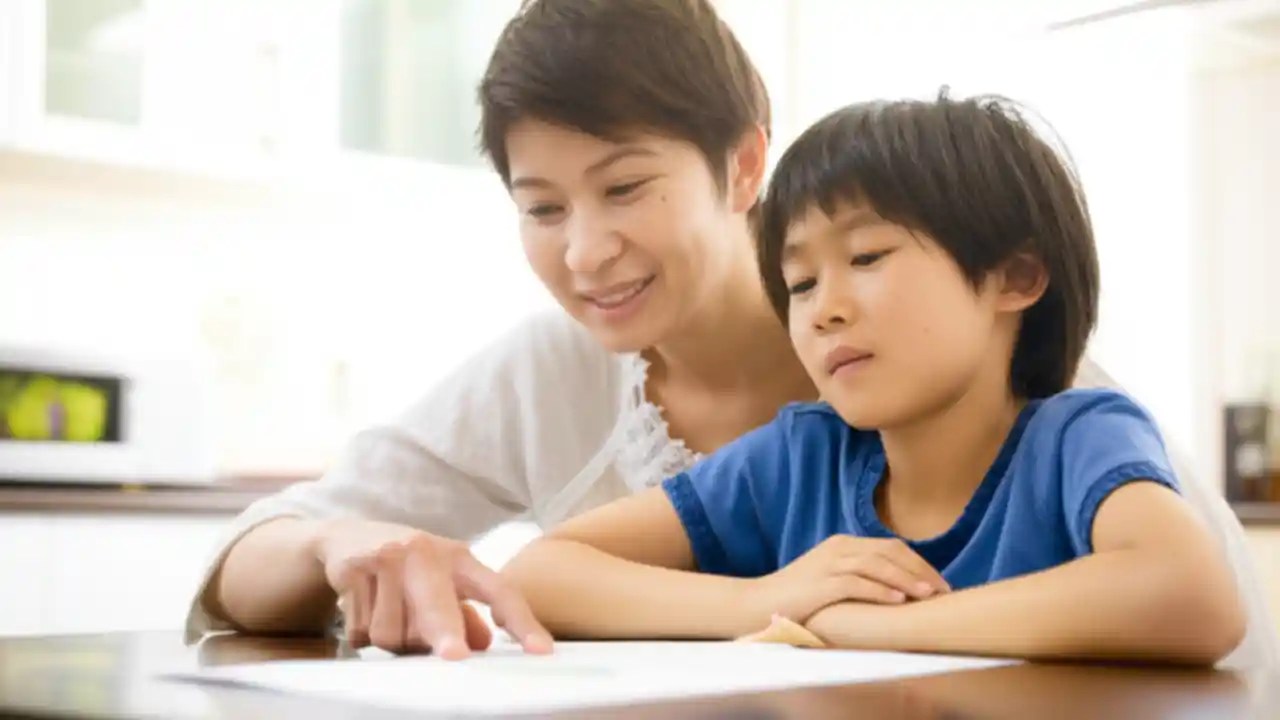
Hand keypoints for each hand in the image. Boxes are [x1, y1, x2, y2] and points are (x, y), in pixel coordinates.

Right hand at [315, 518, 552, 658]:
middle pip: (438, 603)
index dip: (522, 622)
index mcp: (460, 558)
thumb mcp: (444, 582)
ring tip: (389, 615)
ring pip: (393, 631)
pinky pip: (362, 628)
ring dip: (393, 641)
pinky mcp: (353, 569)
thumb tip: (483, 645)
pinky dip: (363, 635)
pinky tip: (364, 610)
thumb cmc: (410, 567)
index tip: (541, 651)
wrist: (349, 536)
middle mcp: (426, 552)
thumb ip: (465, 614)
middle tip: (455, 655)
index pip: (499, 591)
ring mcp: (387, 558)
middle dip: (445, 631)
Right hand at [751, 535, 949, 622]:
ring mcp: (828, 564)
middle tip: (943, 591)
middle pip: (890, 552)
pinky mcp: (820, 583)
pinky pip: (856, 583)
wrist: (756, 604)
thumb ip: (859, 577)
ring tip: (927, 595)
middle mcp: (839, 548)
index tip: (939, 585)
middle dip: (920, 571)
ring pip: (877, 564)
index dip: (919, 564)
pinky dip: (880, 590)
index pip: (891, 547)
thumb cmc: (797, 598)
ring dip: (906, 580)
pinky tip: (898, 601)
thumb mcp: (831, 580)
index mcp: (843, 544)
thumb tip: (898, 591)